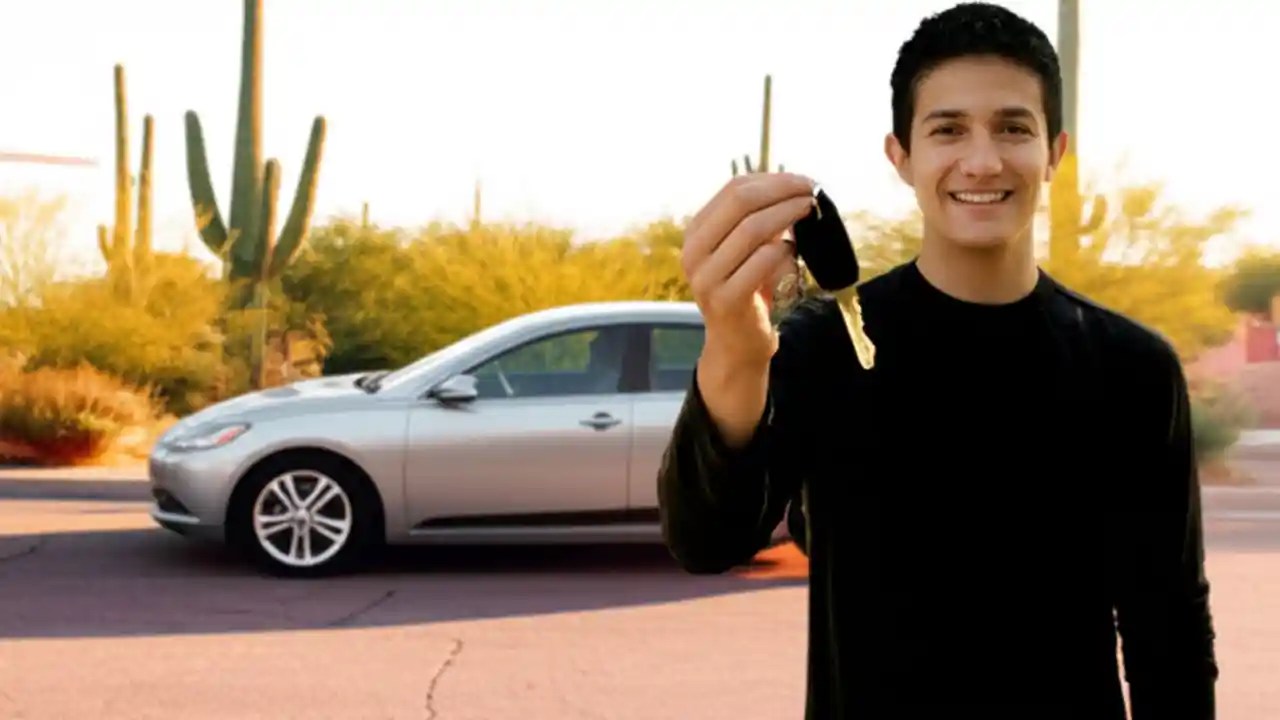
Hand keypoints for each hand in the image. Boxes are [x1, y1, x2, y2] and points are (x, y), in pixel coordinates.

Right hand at [682, 172, 814, 364]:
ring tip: (809, 211)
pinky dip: (782, 251)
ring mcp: (706, 277)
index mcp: (696, 233)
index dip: (772, 179)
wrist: (736, 344)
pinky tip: (793, 252)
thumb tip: (795, 187)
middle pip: (739, 202)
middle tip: (811, 191)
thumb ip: (762, 220)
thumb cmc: (747, 291)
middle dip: (781, 191)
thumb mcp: (748, 250)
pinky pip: (760, 262)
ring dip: (786, 214)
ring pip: (751, 229)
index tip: (802, 180)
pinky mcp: (725, 300)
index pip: (733, 189)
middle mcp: (694, 252)